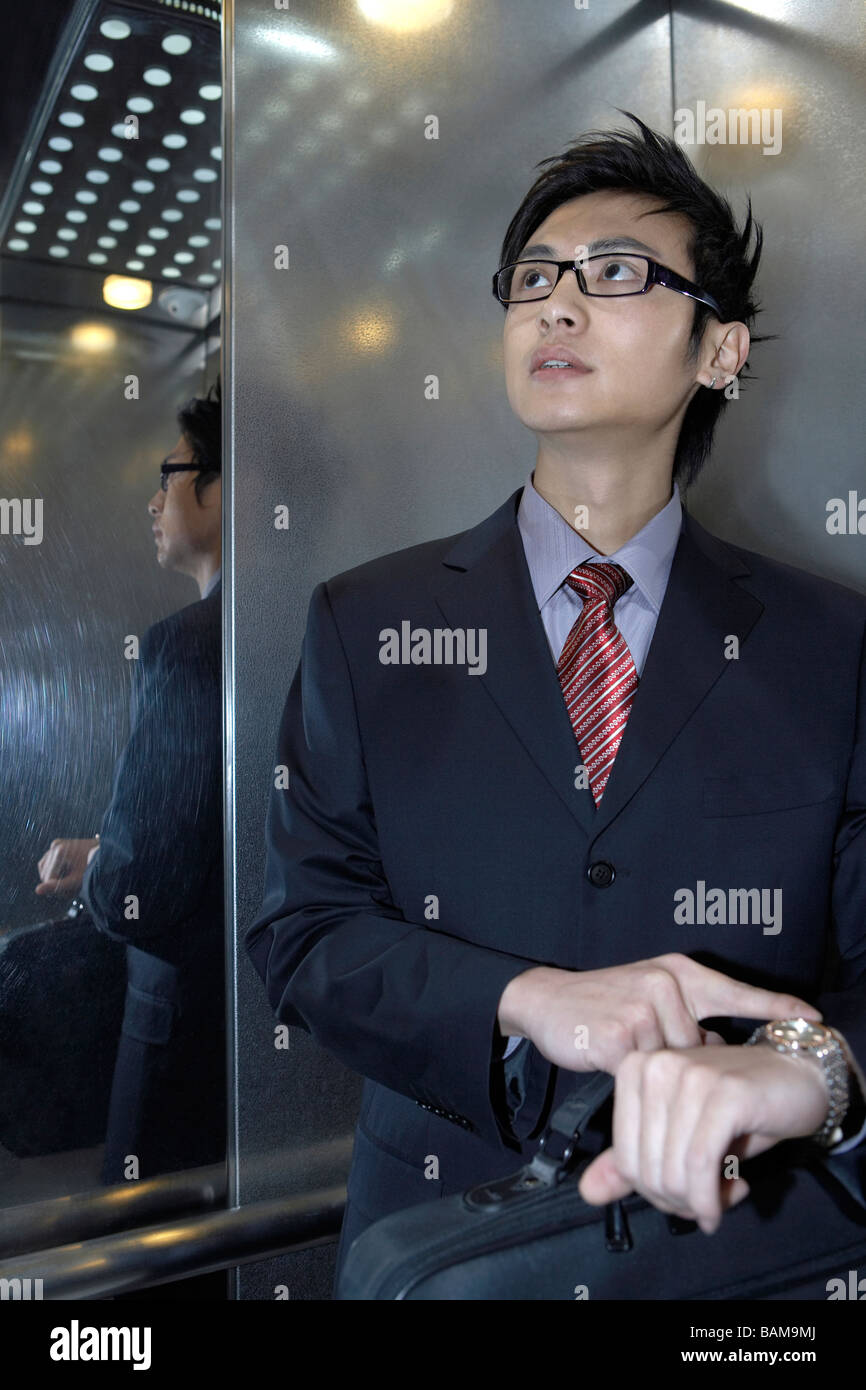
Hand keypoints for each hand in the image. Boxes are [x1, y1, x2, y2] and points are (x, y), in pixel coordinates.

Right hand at [35, 837, 99, 895]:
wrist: (103, 851)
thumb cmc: (92, 866)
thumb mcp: (76, 880)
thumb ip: (57, 886)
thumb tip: (37, 890)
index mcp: (59, 852)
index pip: (47, 878)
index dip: (55, 889)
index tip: (68, 893)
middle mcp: (55, 846)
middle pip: (44, 873)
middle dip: (54, 883)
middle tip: (70, 890)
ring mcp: (55, 844)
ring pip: (44, 868)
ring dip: (53, 877)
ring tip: (69, 882)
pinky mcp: (57, 844)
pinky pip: (48, 861)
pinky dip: (54, 869)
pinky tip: (66, 874)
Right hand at [497, 952, 821, 1073]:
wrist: (546, 1000)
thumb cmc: (602, 1003)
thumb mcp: (649, 993)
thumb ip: (687, 1017)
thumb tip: (718, 1052)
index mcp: (678, 972)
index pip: (737, 991)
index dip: (777, 1005)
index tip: (813, 1017)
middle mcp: (666, 984)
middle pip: (700, 1046)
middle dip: (680, 1059)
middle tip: (639, 1041)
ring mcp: (644, 1010)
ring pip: (674, 1065)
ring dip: (652, 1067)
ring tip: (618, 1043)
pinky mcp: (622, 1039)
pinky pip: (646, 1077)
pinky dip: (630, 1076)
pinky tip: (607, 1053)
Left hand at [578, 1042, 830, 1232]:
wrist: (799, 1074)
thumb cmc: (740, 1106)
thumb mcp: (682, 1134)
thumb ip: (636, 1161)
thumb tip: (587, 1193)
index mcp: (635, 1069)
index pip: (625, 1157)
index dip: (652, 1191)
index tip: (683, 1196)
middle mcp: (655, 1066)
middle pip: (647, 1168)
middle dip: (678, 1200)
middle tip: (707, 1204)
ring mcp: (688, 1076)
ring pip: (674, 1170)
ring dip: (700, 1201)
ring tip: (725, 1196)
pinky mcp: (722, 1093)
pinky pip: (701, 1164)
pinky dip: (713, 1196)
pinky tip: (736, 1192)